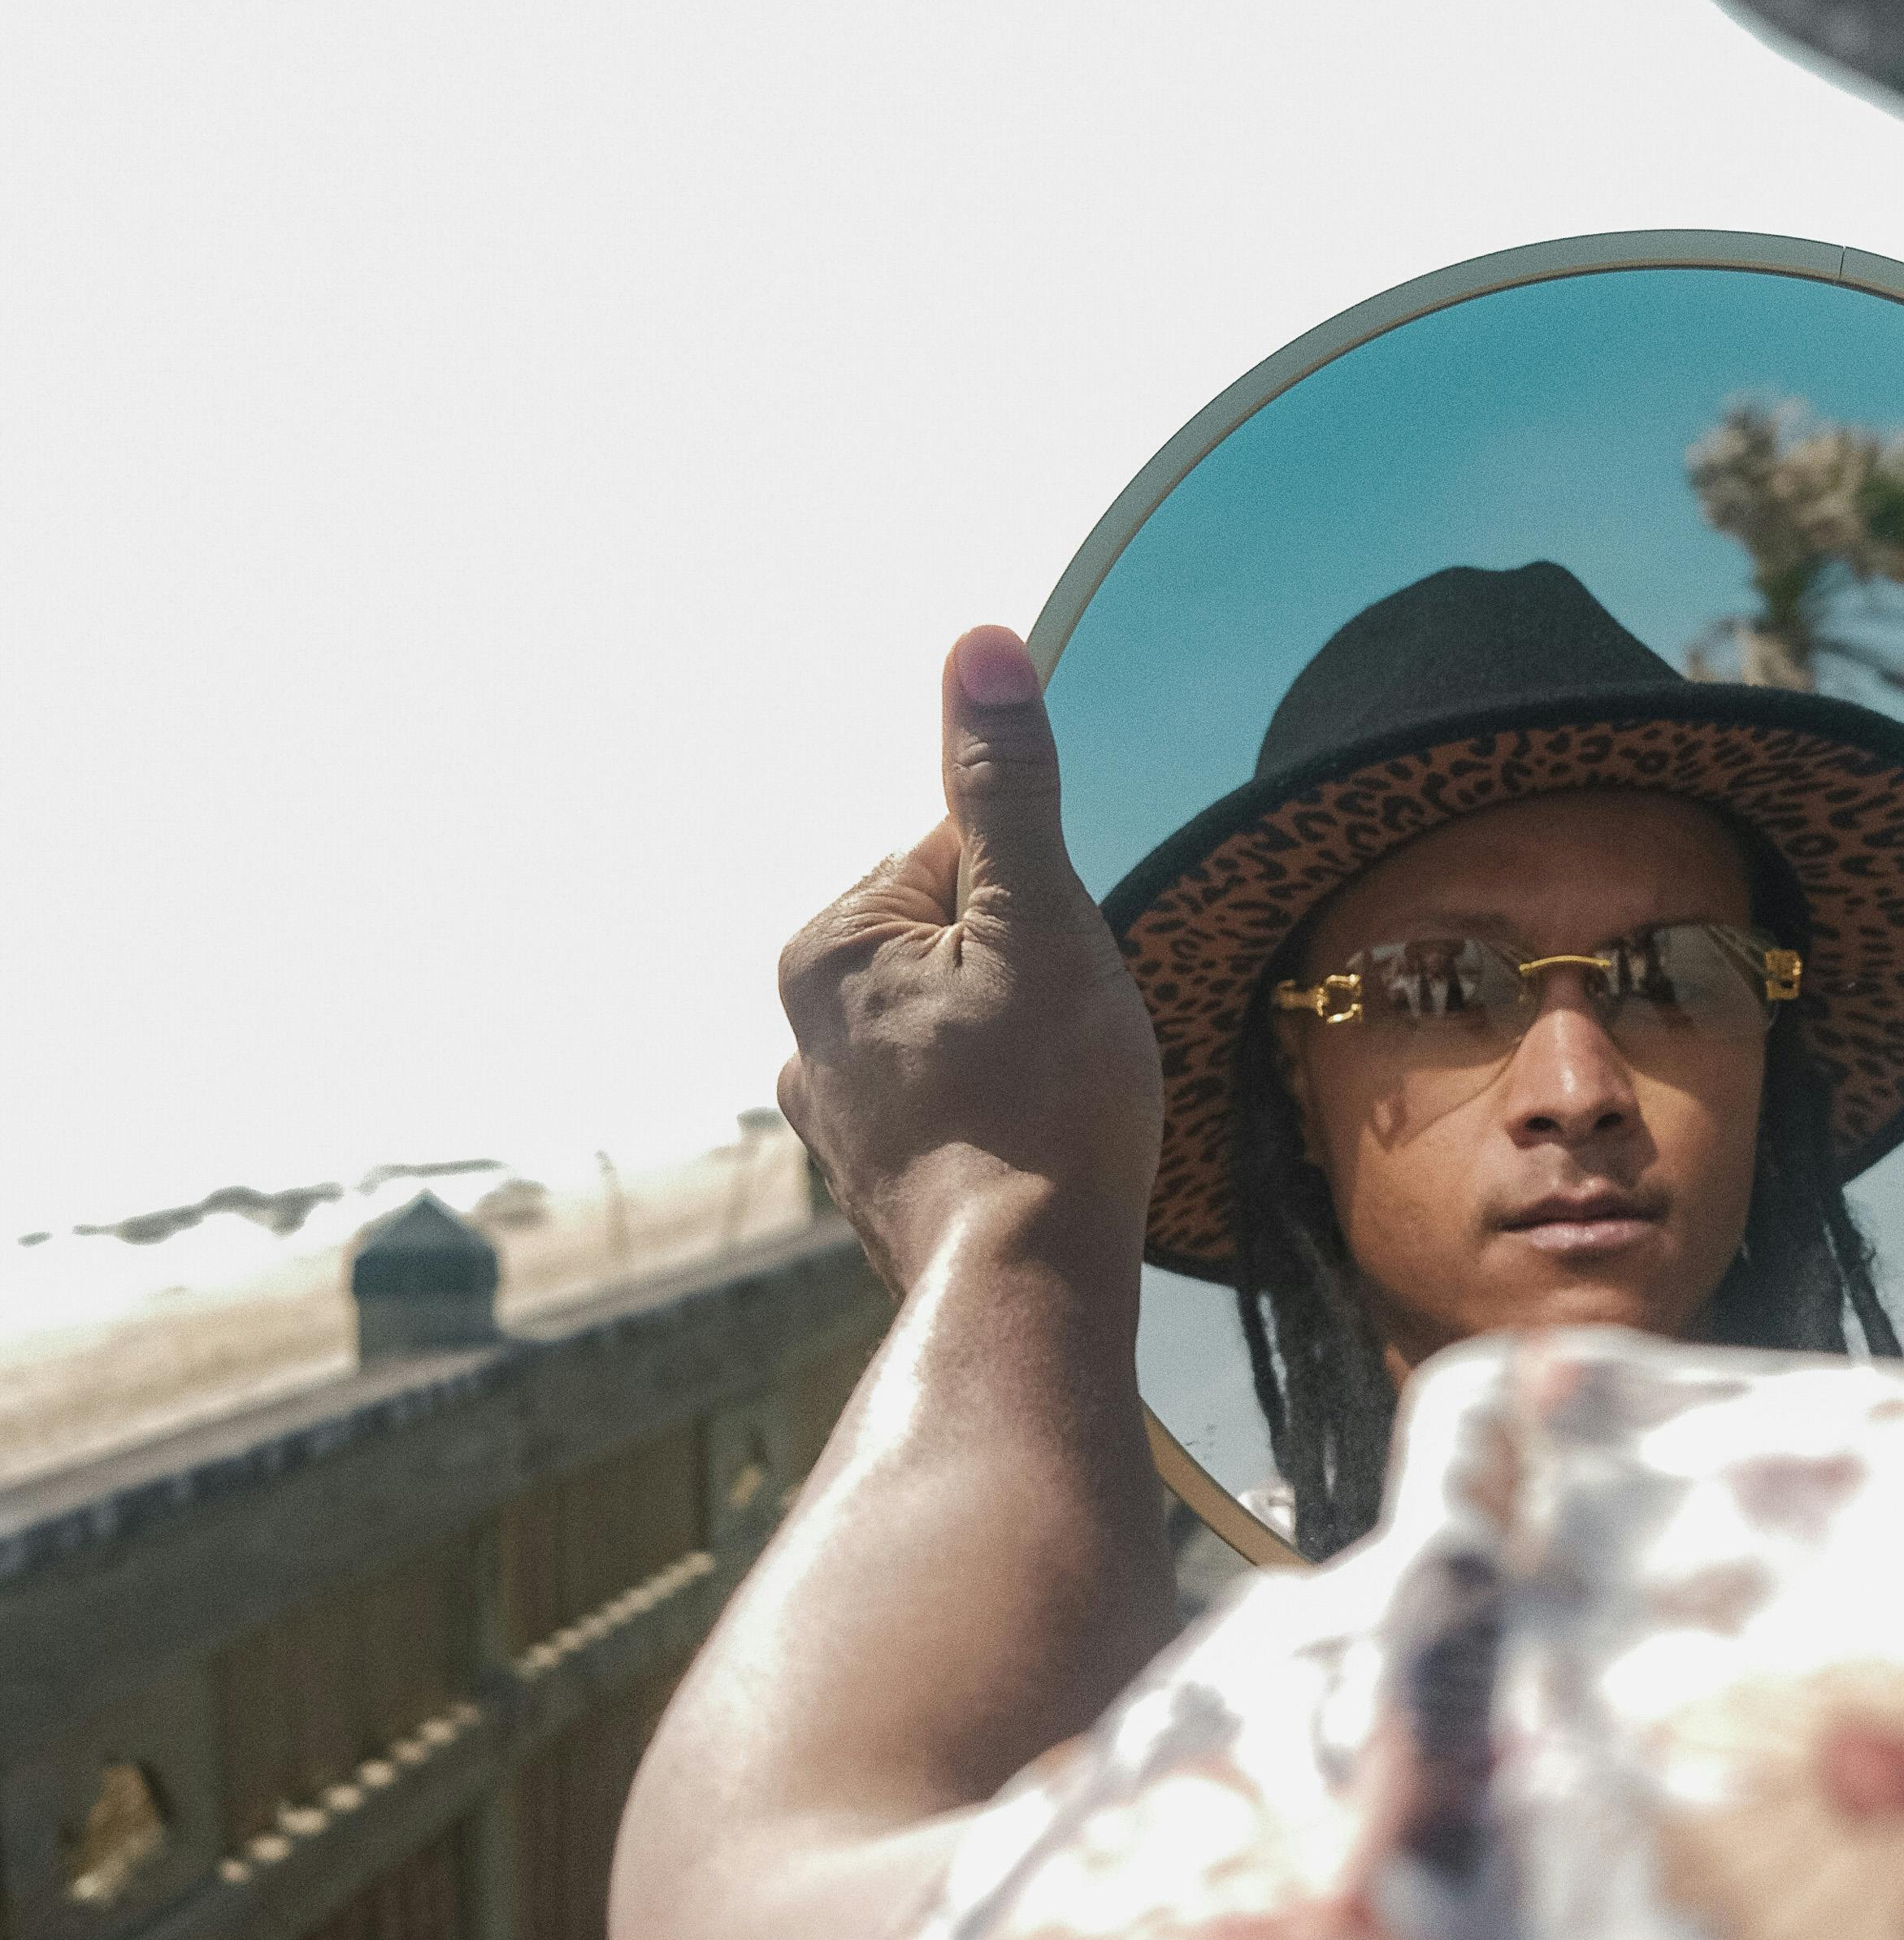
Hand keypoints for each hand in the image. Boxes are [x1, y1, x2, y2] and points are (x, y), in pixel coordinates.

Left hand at [775, 630, 1163, 1300]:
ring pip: (959, 1026)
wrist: (1025, 1292)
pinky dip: (997, 1118)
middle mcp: (803, 1026)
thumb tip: (980, 647)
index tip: (1061, 980)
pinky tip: (1031, 1154)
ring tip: (1050, 1108)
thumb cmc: (1043, 1105)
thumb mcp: (1041, 919)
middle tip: (1064, 1048)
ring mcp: (832, 1113)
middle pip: (959, 942)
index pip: (965, 857)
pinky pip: (951, 1106)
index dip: (1043, 906)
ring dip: (1016, 1049)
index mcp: (828, 943)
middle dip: (1028, 976)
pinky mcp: (871, 1181)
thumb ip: (1007, 787)